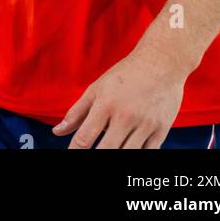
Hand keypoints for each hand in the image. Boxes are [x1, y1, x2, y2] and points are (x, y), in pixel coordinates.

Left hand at [52, 49, 187, 148]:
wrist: (161, 62)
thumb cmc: (126, 75)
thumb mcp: (97, 88)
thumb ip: (77, 112)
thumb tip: (57, 131)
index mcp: (106, 104)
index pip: (85, 138)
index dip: (75, 152)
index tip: (71, 157)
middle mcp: (125, 115)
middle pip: (106, 151)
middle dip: (96, 158)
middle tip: (92, 154)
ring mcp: (145, 124)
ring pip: (127, 155)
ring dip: (117, 156)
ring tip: (112, 148)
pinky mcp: (161, 130)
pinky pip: (148, 154)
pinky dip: (137, 155)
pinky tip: (128, 149)